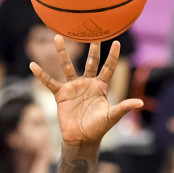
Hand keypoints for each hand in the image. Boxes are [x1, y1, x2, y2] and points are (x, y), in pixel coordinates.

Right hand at [29, 39, 143, 149]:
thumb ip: (124, 107)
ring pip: (67, 66)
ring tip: (58, 37)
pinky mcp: (61, 94)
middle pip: (90, 61)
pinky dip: (41, 75)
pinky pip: (49, 82)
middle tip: (92, 33)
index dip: (112, 56)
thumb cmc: (98, 128)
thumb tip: (140, 102)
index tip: (116, 42)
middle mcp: (87, 83)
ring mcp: (73, 87)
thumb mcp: (112, 116)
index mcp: (100, 87)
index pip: (108, 68)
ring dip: (62, 52)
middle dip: (92, 48)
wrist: (81, 139)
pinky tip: (33, 65)